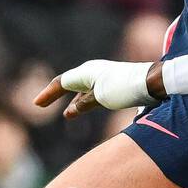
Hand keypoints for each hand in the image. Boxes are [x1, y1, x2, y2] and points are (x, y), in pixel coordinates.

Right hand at [33, 59, 157, 118]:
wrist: (151, 82)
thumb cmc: (125, 88)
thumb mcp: (101, 98)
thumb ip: (84, 103)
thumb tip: (73, 109)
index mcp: (87, 72)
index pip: (61, 82)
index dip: (48, 94)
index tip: (37, 104)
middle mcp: (92, 72)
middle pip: (68, 83)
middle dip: (55, 94)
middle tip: (41, 104)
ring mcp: (102, 78)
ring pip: (80, 89)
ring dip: (70, 100)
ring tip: (66, 114)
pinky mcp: (112, 84)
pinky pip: (90, 93)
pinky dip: (82, 102)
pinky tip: (79, 110)